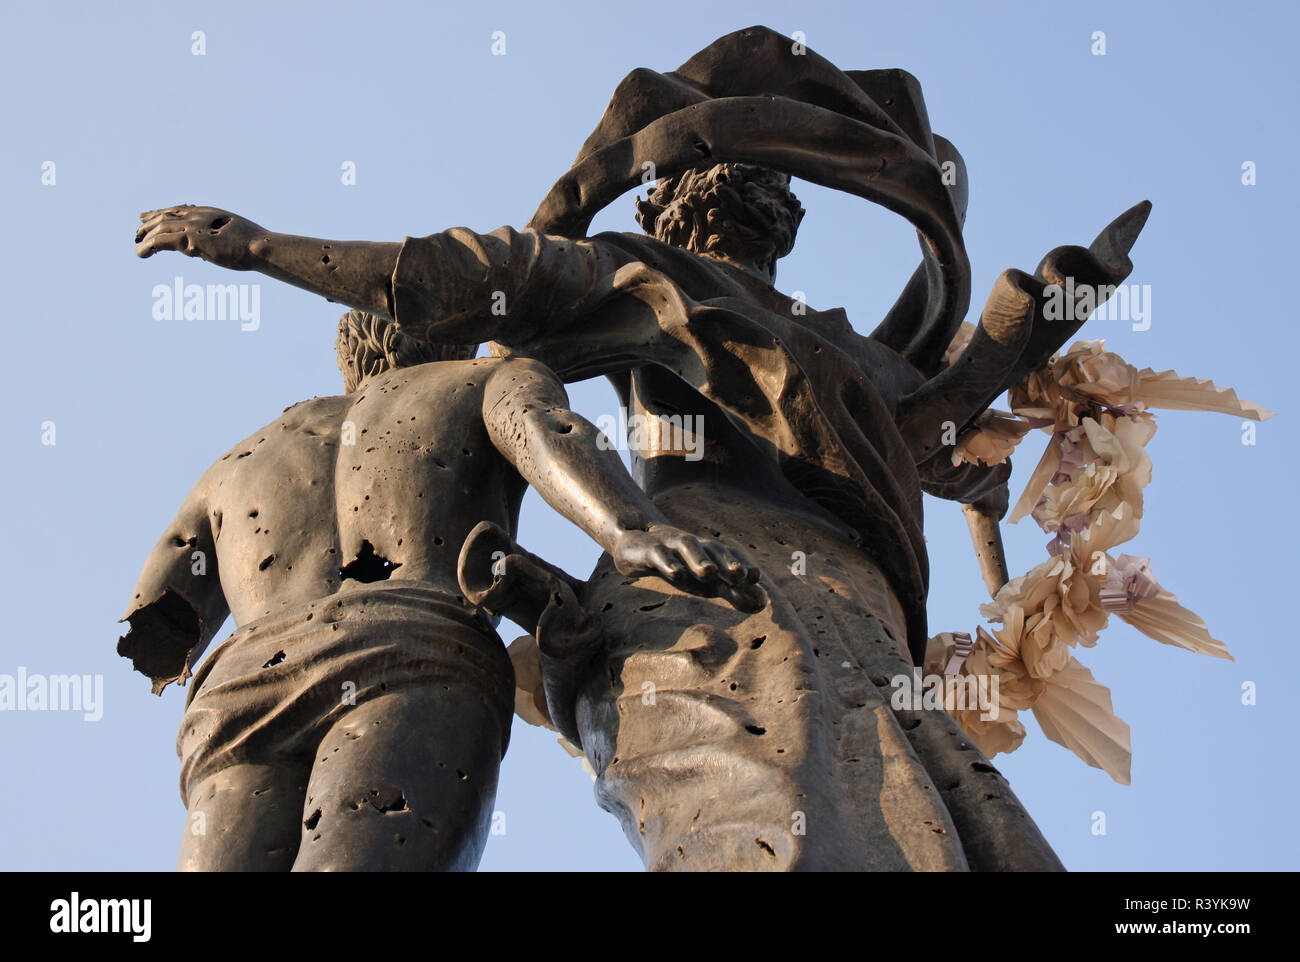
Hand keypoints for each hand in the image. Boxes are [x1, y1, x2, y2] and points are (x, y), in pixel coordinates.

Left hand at [135, 205, 261, 269]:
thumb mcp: (236, 235)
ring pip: (160, 227)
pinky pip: (161, 241)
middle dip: (149, 223)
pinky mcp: (190, 240)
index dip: (162, 213)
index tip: (150, 216)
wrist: (259, 247)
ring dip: (146, 236)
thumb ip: (221, 236)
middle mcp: (198, 215)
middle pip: (165, 215)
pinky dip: (148, 246)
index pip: (179, 210)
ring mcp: (194, 226)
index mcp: (209, 212)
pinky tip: (141, 253)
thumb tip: (214, 248)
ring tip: (137, 246)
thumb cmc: (255, 246)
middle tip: (137, 232)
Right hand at [612, 524, 765, 610]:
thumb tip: (764, 603)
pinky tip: (677, 574)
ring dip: (700, 559)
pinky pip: (660, 554)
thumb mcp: (708, 582)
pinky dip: (669, 563)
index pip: (731, 557)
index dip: (743, 565)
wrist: (637, 547)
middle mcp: (696, 546)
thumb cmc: (680, 566)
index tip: (756, 577)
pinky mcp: (650, 550)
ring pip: (688, 546)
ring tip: (710, 572)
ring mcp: (672, 545)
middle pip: (714, 549)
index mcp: (710, 554)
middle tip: (741, 575)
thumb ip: (735, 592)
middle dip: (728, 561)